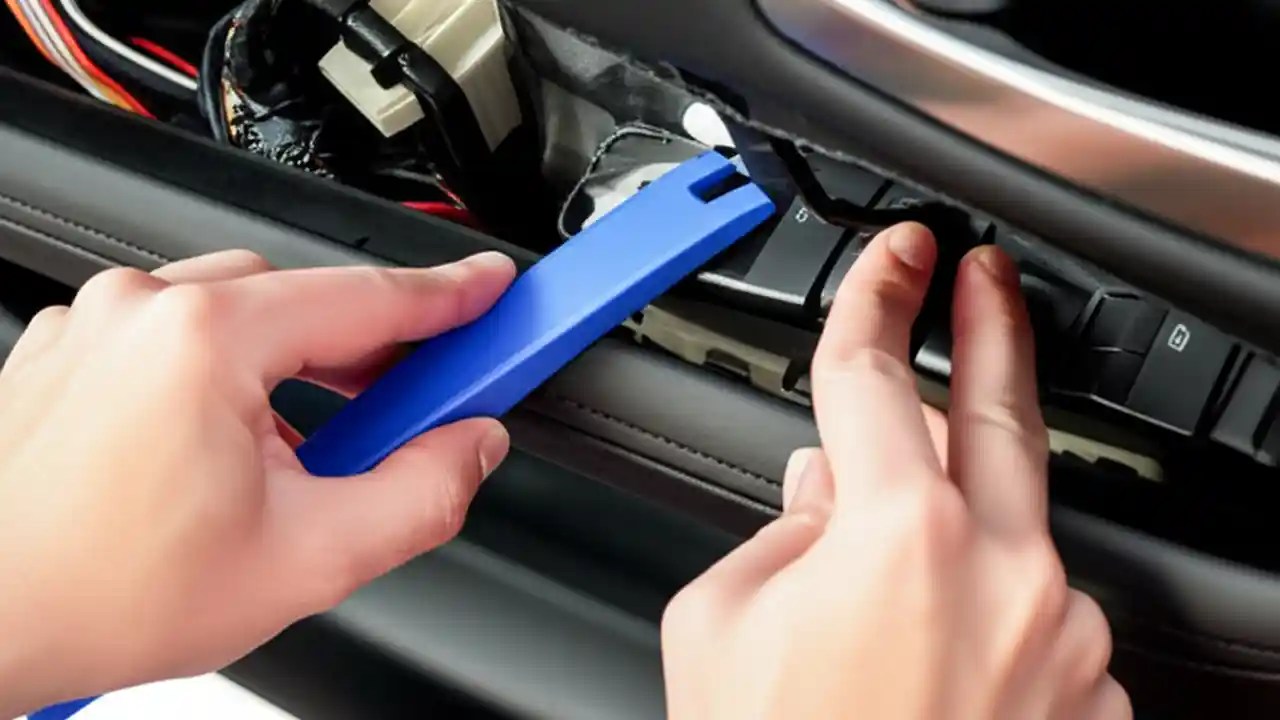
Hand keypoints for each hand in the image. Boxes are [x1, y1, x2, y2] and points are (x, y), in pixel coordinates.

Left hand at [0, 250, 515, 716]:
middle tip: (418, 409)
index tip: (494, 292)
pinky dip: (228, 376)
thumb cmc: (97, 593)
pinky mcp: (72, 350)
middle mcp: (144, 310)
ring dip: (293, 371)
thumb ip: (419, 495)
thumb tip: (469, 451)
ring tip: (304, 458)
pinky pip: (179, 335)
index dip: (451, 297)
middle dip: (370, 355)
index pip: (368, 297)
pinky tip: (232, 451)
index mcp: (207, 339)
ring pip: (242, 318)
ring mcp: (98, 325)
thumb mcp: (305, 559)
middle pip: (306, 303)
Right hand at [662, 224, 1129, 718]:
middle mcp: (1002, 573)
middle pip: (1000, 409)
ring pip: (1017, 524)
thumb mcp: (719, 626)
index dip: (878, 299)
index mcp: (897, 536)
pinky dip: (989, 600)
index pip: (874, 376)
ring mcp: (1060, 637)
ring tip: (904, 531)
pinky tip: (935, 637)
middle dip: (991, 328)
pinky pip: (1038, 614)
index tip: (894, 261)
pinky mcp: (1087, 694)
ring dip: (967, 504)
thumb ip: (773, 534)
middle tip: (986, 281)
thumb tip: (816, 489)